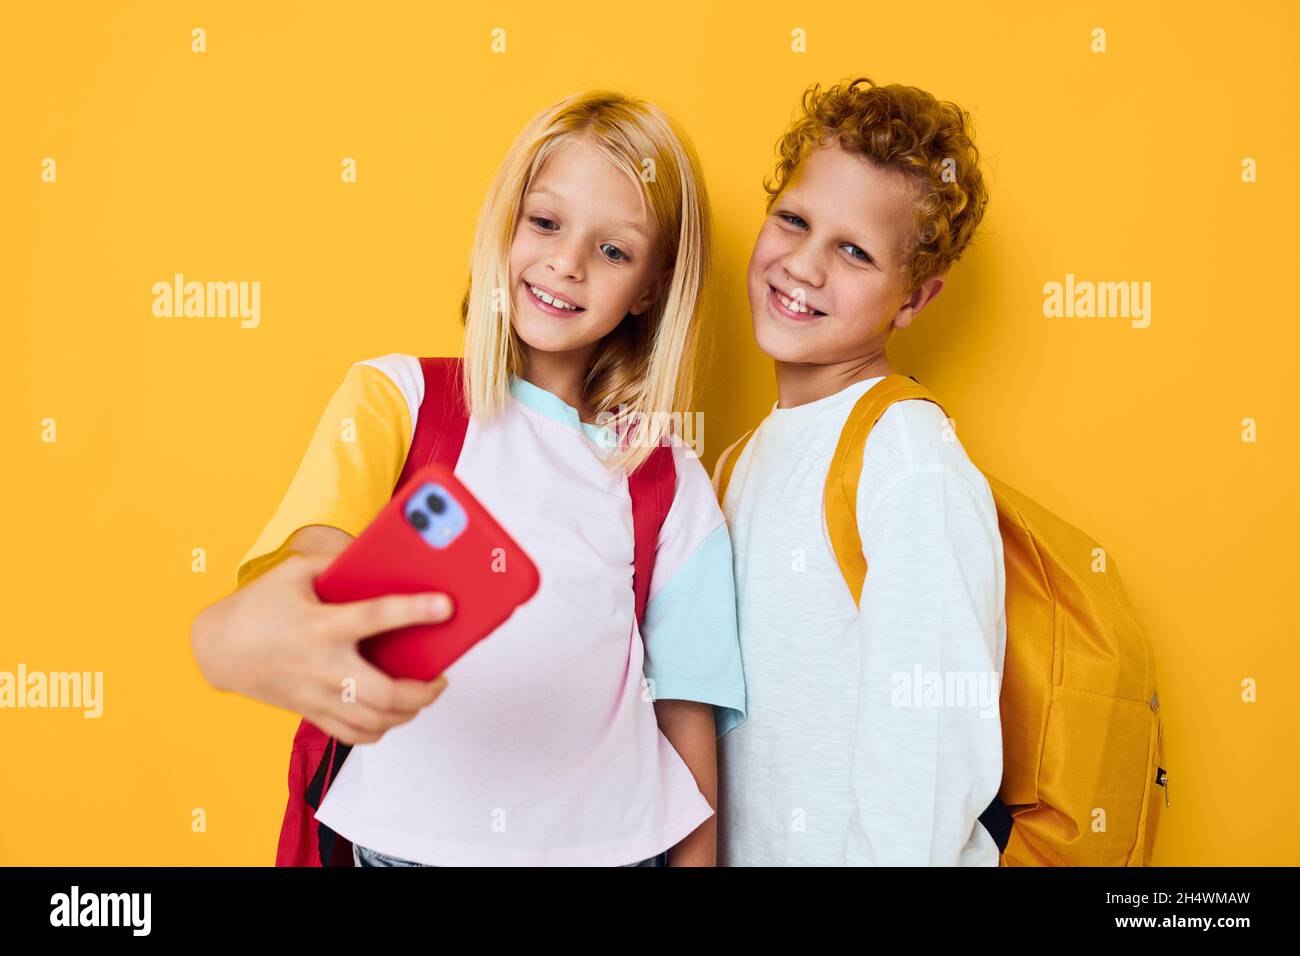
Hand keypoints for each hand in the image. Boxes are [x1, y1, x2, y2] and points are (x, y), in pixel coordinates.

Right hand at [191, 549, 454, 744]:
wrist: (218, 648)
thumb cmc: (259, 606)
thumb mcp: (294, 570)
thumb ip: (336, 560)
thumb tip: (376, 555)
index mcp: (322, 625)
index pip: (376, 617)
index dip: (415, 611)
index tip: (445, 606)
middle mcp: (322, 666)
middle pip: (384, 694)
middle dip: (423, 692)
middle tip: (440, 678)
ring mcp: (316, 695)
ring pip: (374, 722)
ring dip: (408, 713)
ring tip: (422, 695)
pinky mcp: (310, 712)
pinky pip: (354, 735)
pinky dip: (380, 729)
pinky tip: (392, 713)